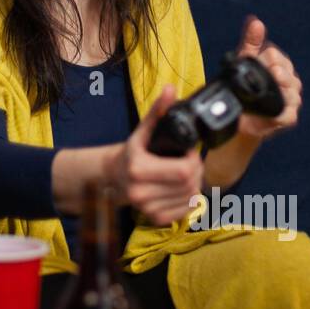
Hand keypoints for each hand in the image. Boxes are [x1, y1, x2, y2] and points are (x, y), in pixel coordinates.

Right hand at [103, 84, 203, 226]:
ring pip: (191, 198)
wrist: (113, 178)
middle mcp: (141, 192)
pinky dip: (189, 199)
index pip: (184, 171)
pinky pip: (185, 211)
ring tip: (186, 174)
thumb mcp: (143, 131)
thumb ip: (158, 111)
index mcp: (139, 169)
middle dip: (197, 171)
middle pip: (190, 184)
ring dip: (194, 185)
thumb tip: (171, 89)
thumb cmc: (133, 152)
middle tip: (190, 162)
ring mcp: (148, 208)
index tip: (188, 153)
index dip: (193, 160)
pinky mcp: (155, 219)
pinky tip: (180, 188)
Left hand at [233, 16, 301, 141]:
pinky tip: (269, 108)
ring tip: (262, 93)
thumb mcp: (245, 61)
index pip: (274, 55)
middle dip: (266, 74)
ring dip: (273, 90)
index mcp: (282, 64)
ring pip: (289, 90)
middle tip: (255, 81)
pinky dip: (279, 111)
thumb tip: (255, 21)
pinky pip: (288, 113)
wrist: (239, 116)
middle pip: (282, 70)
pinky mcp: (290, 117)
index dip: (260, 60)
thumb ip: (251, 41)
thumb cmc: (243, 86)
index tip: (251, 66)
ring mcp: (292, 99)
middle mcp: (291, 81)